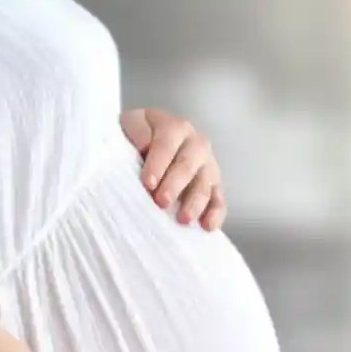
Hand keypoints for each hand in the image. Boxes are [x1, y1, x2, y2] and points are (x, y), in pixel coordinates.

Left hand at [120, 108, 227, 230]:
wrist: (151, 140)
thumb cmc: (139, 136)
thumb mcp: (131, 124)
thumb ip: (135, 130)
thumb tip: (144, 145)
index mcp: (176, 128)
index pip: (167, 144)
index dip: (158, 163)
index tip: (147, 183)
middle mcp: (196, 144)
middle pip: (188, 165)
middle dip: (175, 184)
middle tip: (161, 202)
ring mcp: (208, 166)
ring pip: (206, 184)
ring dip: (195, 202)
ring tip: (182, 219)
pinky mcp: (214, 187)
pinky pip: (219, 200)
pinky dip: (215, 214)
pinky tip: (207, 227)